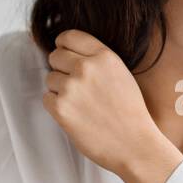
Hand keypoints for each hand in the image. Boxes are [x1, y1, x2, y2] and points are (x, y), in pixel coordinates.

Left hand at [43, 30, 182, 182]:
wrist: (135, 145)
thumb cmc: (130, 113)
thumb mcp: (121, 75)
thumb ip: (98, 61)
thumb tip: (69, 54)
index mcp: (104, 56)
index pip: (69, 36)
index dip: (63, 45)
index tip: (64, 53)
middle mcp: (86, 68)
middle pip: (55, 56)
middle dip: (61, 69)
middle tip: (75, 86)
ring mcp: (72, 88)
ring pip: (50, 79)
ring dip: (60, 90)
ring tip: (81, 105)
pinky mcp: (61, 109)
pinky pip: (47, 98)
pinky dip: (57, 107)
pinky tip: (76, 115)